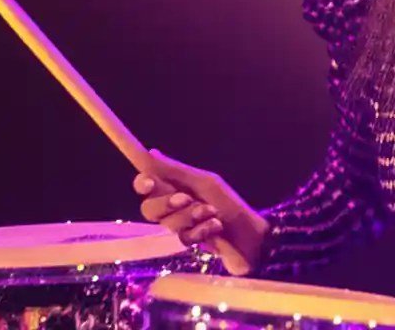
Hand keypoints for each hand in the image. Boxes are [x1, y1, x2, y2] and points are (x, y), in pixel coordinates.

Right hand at [133, 149, 268, 275]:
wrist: (253, 234)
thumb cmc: (230, 204)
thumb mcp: (205, 183)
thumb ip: (176, 172)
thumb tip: (150, 152)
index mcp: (176, 188)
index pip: (147, 184)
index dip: (142, 183)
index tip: (148, 182)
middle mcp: (173, 207)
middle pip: (148, 208)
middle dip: (166, 204)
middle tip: (185, 199)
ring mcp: (181, 226)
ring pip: (167, 223)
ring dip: (191, 216)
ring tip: (212, 212)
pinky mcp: (189, 243)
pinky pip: (183, 237)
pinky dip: (201, 230)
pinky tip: (216, 227)